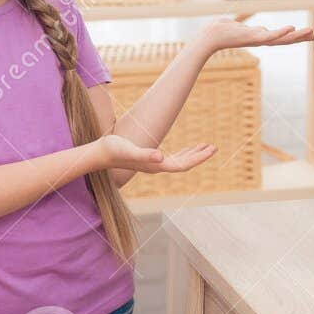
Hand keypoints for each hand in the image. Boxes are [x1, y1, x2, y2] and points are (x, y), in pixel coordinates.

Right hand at [94, 134, 218, 174]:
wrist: (99, 154)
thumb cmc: (113, 150)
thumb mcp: (130, 150)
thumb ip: (145, 155)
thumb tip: (160, 157)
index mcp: (156, 166)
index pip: (183, 165)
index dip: (198, 158)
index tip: (212, 149)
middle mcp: (157, 167)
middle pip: (184, 164)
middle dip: (200, 156)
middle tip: (215, 147)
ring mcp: (153, 164)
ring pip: (179, 161)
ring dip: (193, 154)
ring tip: (206, 146)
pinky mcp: (149, 159)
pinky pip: (172, 158)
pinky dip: (183, 153)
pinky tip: (187, 149)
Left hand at [199, 20, 313, 51]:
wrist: (210, 36)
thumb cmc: (223, 30)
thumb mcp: (242, 27)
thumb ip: (251, 27)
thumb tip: (255, 27)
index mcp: (262, 38)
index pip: (284, 37)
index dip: (298, 36)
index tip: (313, 34)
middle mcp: (263, 41)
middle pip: (287, 40)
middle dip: (303, 38)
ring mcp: (259, 40)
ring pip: (282, 38)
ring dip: (297, 36)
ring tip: (310, 31)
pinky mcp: (254, 38)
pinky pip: (271, 35)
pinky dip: (282, 32)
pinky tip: (291, 28)